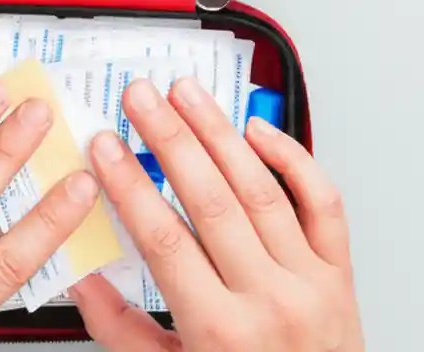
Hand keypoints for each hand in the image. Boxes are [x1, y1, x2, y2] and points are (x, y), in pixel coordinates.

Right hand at [71, 78, 362, 351]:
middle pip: (212, 201)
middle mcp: (270, 300)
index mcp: (220, 331)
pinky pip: (323, 204)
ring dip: (220, 133)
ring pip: (262, 190)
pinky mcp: (340, 273)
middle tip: (141, 98)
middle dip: (170, 139)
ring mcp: (310, 282)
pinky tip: (259, 130)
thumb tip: (82, 278)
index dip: (130, 185)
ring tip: (188, 95)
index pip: (164, 239)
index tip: (105, 146)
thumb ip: (122, 329)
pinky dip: (294, 160)